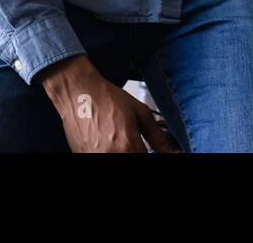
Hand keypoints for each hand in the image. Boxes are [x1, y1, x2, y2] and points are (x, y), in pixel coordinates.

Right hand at [38, 54, 180, 152]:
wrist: (78, 93)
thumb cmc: (108, 98)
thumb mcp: (140, 113)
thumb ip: (158, 137)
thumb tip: (173, 151)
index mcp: (128, 146)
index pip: (147, 159)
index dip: (150, 154)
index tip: (148, 149)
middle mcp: (111, 155)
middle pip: (133, 160)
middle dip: (135, 152)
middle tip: (133, 143)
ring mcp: (95, 157)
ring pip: (117, 160)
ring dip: (122, 151)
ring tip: (117, 139)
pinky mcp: (83, 157)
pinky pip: (102, 158)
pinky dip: (107, 152)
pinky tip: (106, 141)